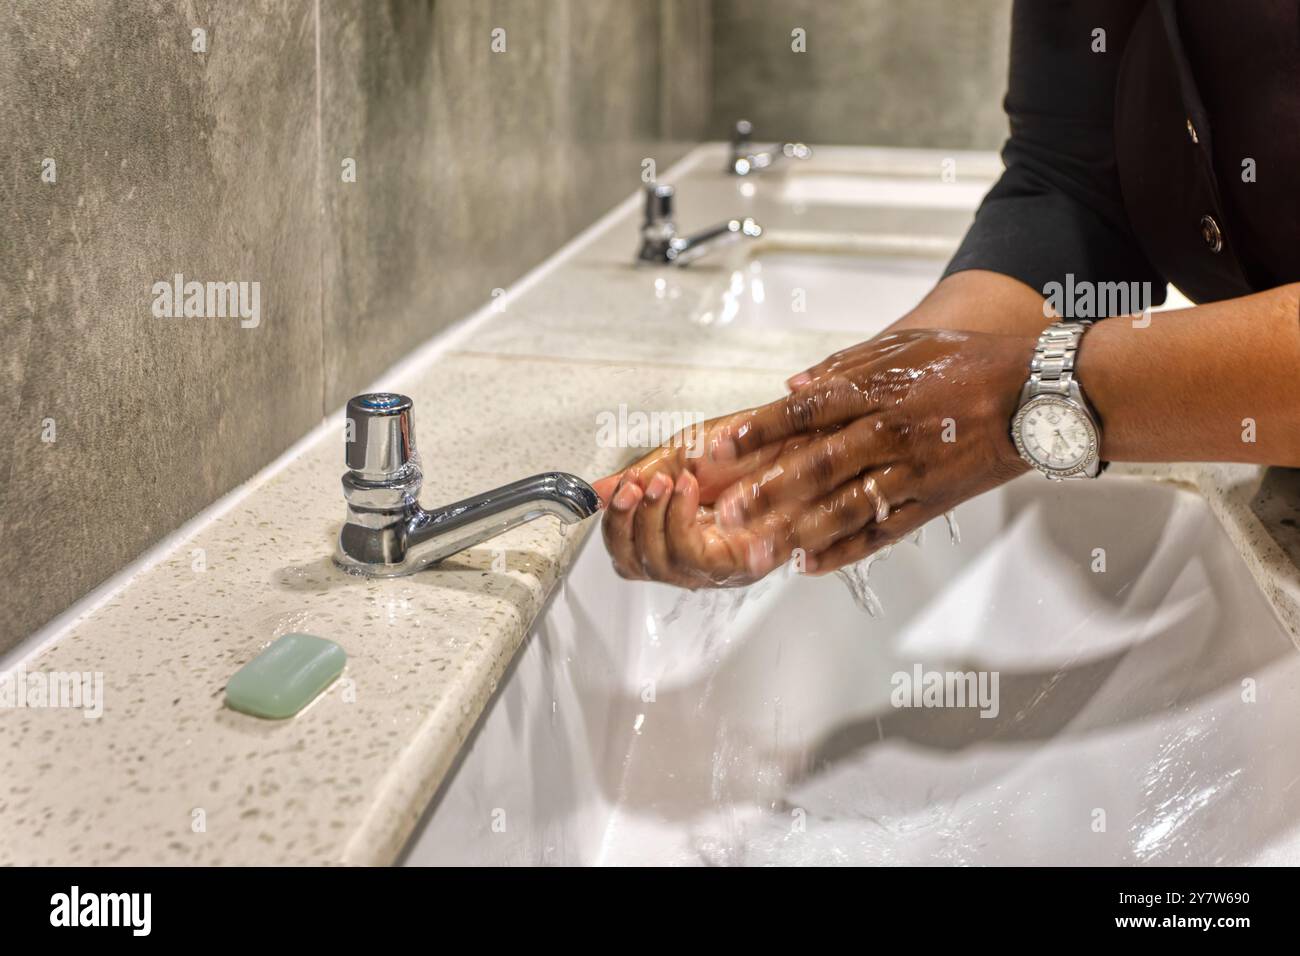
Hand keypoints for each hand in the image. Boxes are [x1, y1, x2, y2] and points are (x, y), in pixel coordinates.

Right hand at [591, 411, 815, 586]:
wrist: (803, 433)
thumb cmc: (754, 444)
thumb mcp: (685, 451)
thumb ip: (643, 474)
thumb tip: (596, 490)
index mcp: (679, 533)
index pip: (628, 553)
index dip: (614, 526)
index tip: (618, 490)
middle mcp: (696, 557)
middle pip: (636, 566)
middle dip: (625, 525)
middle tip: (636, 487)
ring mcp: (719, 563)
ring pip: (662, 565)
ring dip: (653, 520)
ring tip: (665, 482)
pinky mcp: (746, 562)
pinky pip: (695, 559)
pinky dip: (681, 523)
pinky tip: (687, 489)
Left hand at [598, 329, 1032, 585]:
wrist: (1039, 395)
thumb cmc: (970, 363)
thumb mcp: (908, 345)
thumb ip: (846, 366)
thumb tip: (791, 385)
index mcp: (879, 391)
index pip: (806, 411)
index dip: (760, 429)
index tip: (720, 446)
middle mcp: (889, 434)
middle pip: (817, 465)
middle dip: (767, 491)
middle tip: (725, 511)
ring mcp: (911, 474)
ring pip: (844, 508)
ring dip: (796, 530)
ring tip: (757, 549)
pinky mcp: (931, 504)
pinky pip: (882, 533)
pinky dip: (845, 551)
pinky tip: (808, 565)